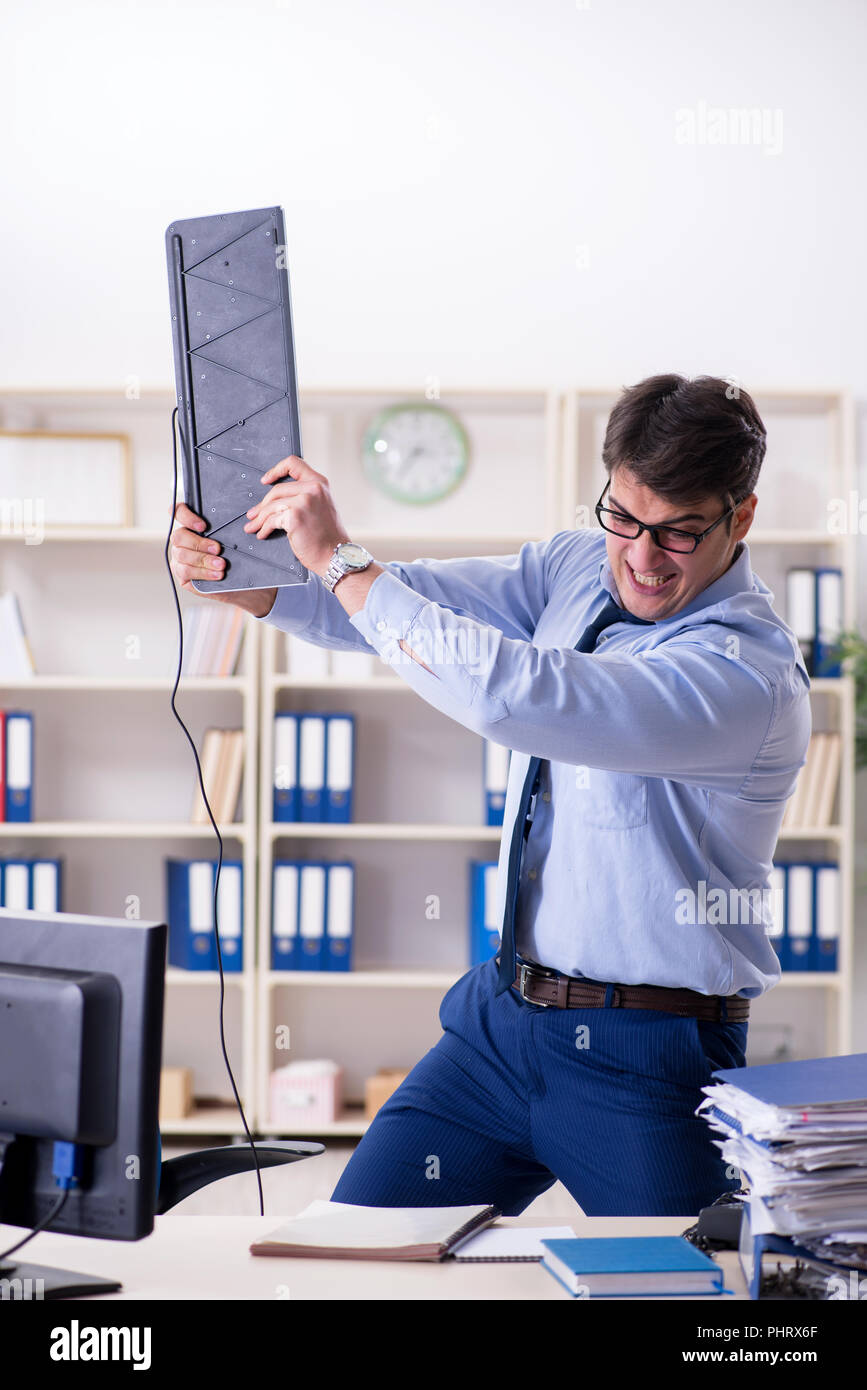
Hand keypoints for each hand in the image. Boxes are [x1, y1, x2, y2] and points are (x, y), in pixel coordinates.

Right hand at [169, 502, 276, 616]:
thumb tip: (235, 522)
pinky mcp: (181, 574)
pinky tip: (216, 574)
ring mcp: (179, 558)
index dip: (186, 516)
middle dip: (199, 543)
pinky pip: (185, 571)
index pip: (178, 512)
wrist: (238, 583)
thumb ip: (225, 530)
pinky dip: (203, 572)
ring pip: (182, 555)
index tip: (203, 525)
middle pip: (178, 536)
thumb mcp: (232, 542)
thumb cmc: (234, 558)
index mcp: (191, 526)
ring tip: (221, 565)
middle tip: (218, 549)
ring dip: (203, 559)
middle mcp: (182, 541)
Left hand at [243, 455, 349, 574]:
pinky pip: (271, 520)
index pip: (294, 463)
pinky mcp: (294, 516)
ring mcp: (303, 501)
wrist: (335, 555)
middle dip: (262, 505)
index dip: (276, 470)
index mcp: (319, 483)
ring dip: (259, 518)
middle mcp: (313, 489)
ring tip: (253, 526)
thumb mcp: (322, 506)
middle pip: (276, 489)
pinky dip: (263, 528)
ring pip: (271, 506)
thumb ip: (306, 495)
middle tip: (253, 514)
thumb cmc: (328, 536)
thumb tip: (278, 498)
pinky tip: (262, 533)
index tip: (265, 480)